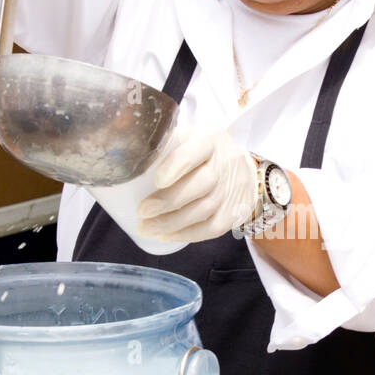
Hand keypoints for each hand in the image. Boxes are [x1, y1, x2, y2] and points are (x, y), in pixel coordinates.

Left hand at [137, 128, 257, 242]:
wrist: (246, 171)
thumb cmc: (205, 154)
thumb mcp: (191, 138)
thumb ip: (167, 144)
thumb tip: (128, 154)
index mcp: (210, 140)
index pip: (196, 151)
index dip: (177, 166)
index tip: (157, 180)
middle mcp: (225, 164)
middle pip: (199, 185)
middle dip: (168, 201)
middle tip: (142, 211)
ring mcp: (232, 191)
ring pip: (203, 210)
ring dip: (171, 222)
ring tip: (146, 228)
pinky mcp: (233, 214)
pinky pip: (211, 228)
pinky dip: (187, 234)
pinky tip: (166, 236)